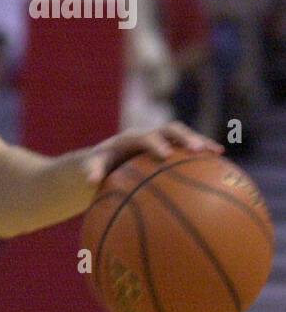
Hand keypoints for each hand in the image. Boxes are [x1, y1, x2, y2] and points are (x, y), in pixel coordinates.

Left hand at [83, 120, 222, 186]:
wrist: (107, 155)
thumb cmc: (100, 163)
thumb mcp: (92, 166)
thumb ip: (93, 170)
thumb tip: (91, 181)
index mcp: (130, 138)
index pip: (144, 137)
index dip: (155, 143)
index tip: (164, 154)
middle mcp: (150, 134)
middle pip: (171, 130)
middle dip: (185, 137)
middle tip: (197, 149)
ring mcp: (163, 139)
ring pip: (185, 136)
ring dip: (200, 142)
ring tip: (217, 153)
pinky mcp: (172, 146)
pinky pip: (189, 149)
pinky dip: (204, 154)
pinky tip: (221, 166)